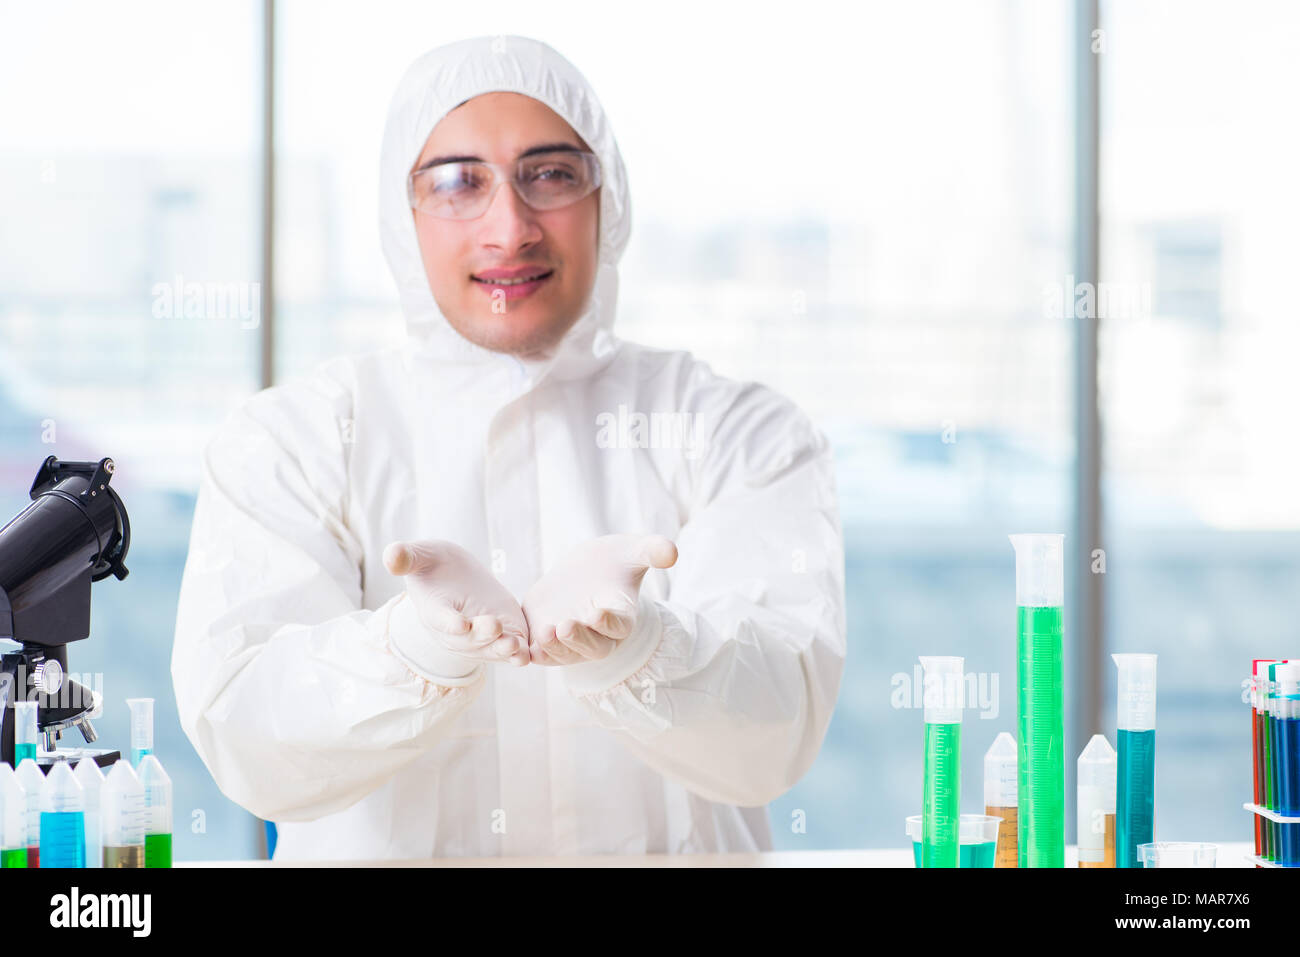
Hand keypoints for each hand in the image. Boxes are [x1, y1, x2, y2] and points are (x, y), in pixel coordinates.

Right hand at [384, 540, 529, 666]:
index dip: (449, 622)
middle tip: (494, 626)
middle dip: (482, 634)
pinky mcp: (503, 634)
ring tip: (515, 646)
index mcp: (436, 612)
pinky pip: (510, 649)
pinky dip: (519, 653)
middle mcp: (457, 632)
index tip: (458, 623)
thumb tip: (391, 555)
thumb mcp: (421, 556)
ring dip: (502, 649)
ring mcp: (481, 637)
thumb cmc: (433, 566)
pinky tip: (529, 654)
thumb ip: (407, 556)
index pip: (441, 620)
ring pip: (491, 648)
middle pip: (470, 638)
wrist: (454, 577)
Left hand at [522, 534, 677, 665]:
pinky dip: (536, 655)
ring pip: (566, 654)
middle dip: (579, 640)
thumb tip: (672, 552)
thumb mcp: (631, 551)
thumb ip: (651, 550)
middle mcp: (599, 635)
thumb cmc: (612, 562)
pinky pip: (543, 654)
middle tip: (565, 626)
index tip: (598, 613)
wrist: (582, 571)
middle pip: (593, 648)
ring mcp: (572, 641)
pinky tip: (526, 648)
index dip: (609, 624)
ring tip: (546, 631)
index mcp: (621, 617)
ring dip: (556, 648)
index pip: (619, 627)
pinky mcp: (547, 638)